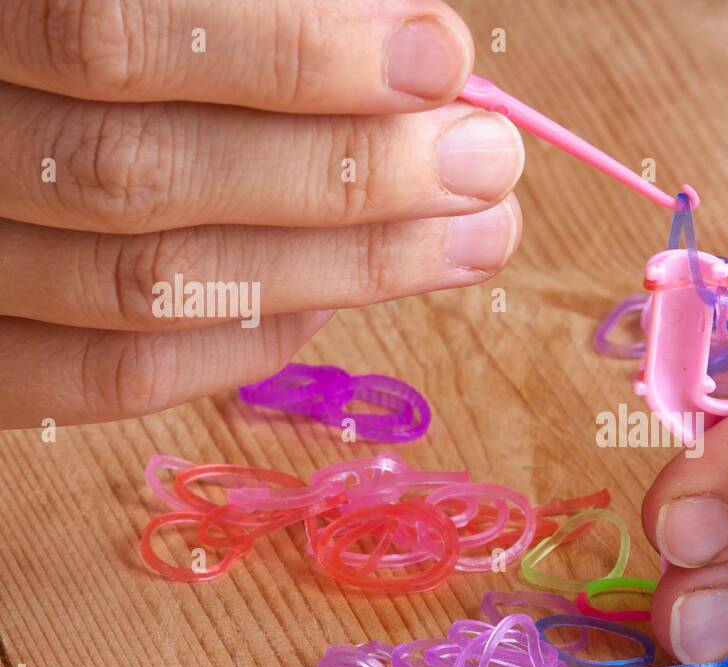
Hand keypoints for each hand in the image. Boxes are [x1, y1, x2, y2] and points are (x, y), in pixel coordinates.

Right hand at [0, 0, 521, 427]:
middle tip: (487, 163)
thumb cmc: (113, 37)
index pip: (111, 30)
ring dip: (337, 268)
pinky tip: (338, 298)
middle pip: (141, 178)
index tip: (438, 54)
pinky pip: (107, 377)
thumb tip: (418, 48)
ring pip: (143, 289)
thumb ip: (259, 8)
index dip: (293, 52)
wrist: (10, 105)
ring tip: (470, 235)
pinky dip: (242, 341)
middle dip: (347, 175)